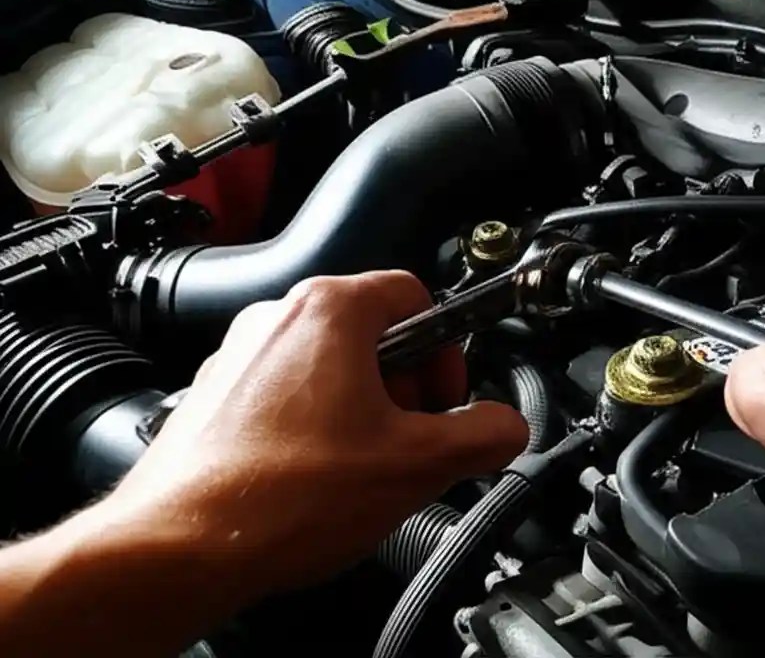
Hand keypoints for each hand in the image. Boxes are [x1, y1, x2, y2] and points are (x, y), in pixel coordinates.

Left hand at [105, 271, 526, 599]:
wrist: (181, 547)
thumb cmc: (281, 496)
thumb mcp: (417, 465)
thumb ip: (483, 435)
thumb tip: (505, 427)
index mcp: (329, 311)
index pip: (416, 294)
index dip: (448, 350)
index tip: (448, 397)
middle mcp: (277, 320)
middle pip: (373, 333)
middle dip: (406, 387)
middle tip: (413, 437)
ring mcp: (239, 358)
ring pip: (329, 367)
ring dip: (362, 410)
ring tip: (365, 467)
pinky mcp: (216, 399)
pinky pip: (286, 397)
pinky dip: (314, 428)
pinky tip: (319, 480)